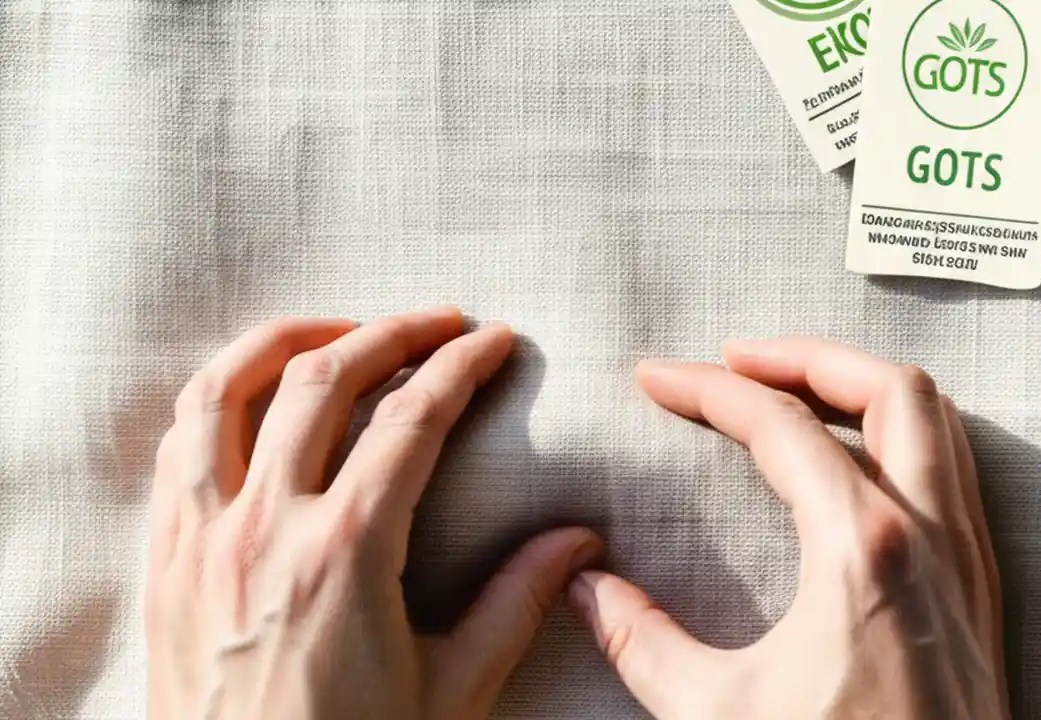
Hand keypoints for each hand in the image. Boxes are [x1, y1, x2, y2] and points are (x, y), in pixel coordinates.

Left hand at [146, 308, 602, 719]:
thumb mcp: (452, 691)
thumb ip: (517, 604)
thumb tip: (579, 541)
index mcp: (344, 553)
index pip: (412, 419)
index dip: (460, 366)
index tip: (493, 341)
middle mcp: (263, 528)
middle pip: (322, 380)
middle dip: (387, 331)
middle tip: (436, 321)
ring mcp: (200, 539)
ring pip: (225, 393)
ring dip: (285, 340)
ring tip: (338, 330)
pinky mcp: (161, 561)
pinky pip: (176, 446)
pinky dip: (217, 399)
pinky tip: (253, 399)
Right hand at [568, 338, 1006, 718]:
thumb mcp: (718, 712)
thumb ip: (642, 642)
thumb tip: (586, 589)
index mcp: (862, 548)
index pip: (780, 426)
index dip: (708, 389)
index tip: (659, 379)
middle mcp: (930, 536)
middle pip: (887, 389)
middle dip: (807, 357)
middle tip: (739, 359)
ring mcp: (967, 560)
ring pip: (937, 422)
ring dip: (864, 387)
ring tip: (799, 391)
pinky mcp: (980, 592)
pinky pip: (957, 471)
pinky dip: (906, 436)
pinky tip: (862, 462)